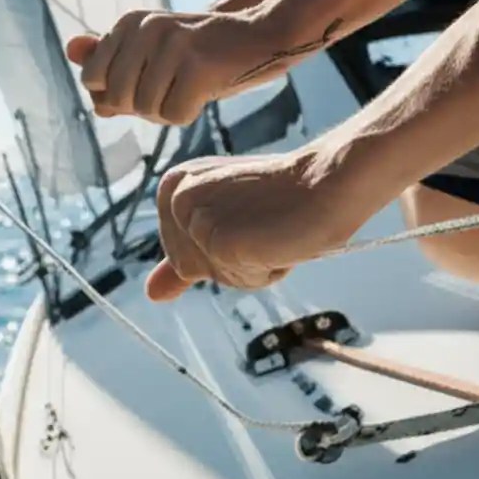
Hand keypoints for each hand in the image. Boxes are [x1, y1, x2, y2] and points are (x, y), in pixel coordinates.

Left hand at [64, 9, 292, 124]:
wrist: (259, 37)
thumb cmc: (198, 53)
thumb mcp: (150, 50)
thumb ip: (109, 56)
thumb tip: (70, 51)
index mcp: (129, 22)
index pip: (92, 79)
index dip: (117, 94)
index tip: (146, 80)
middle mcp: (146, 28)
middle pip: (116, 98)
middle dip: (142, 105)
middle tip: (171, 87)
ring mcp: (172, 45)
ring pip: (145, 110)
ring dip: (166, 110)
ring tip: (189, 86)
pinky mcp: (197, 66)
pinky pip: (174, 116)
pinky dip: (188, 113)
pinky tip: (204, 91)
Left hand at [145, 142, 389, 301]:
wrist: (326, 183)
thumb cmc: (281, 204)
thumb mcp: (227, 227)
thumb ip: (185, 259)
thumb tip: (152, 294)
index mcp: (172, 186)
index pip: (179, 255)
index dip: (220, 250)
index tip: (246, 219)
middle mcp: (175, 196)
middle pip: (191, 268)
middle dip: (231, 261)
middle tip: (260, 225)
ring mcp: (193, 215)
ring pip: (215, 276)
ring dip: (248, 266)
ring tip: (269, 231)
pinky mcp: (215, 236)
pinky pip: (237, 279)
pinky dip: (262, 271)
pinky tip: (275, 239)